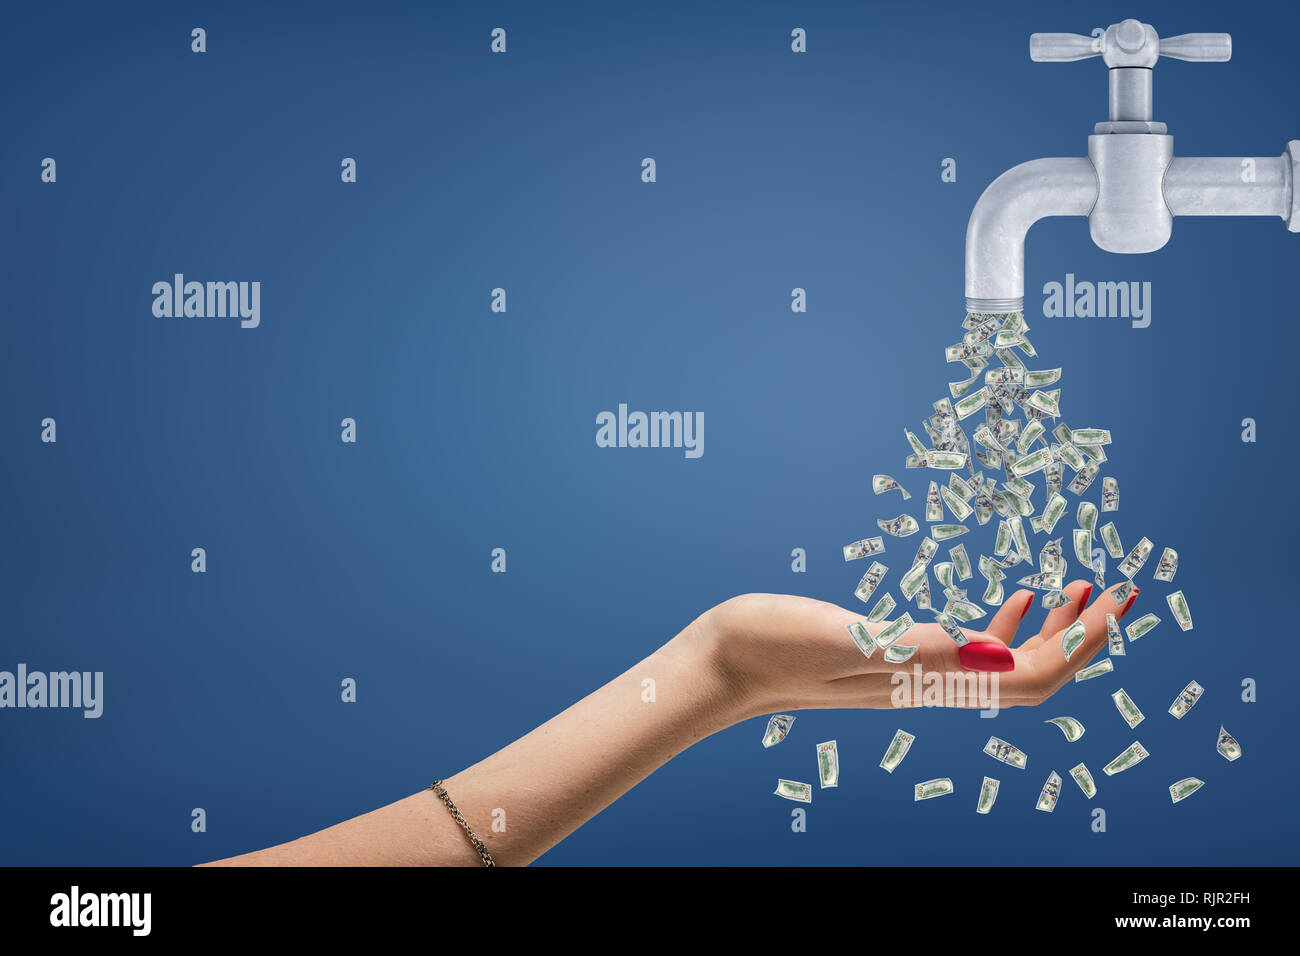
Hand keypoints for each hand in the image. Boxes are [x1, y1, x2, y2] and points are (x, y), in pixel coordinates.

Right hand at [691, 580, 1141, 717]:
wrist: (718, 667)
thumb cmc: (767, 645)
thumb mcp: (838, 637)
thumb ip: (908, 645)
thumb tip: (988, 649)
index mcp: (925, 679)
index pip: (1029, 678)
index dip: (1077, 645)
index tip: (1109, 604)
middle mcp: (928, 683)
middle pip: (1032, 677)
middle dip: (1081, 638)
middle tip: (1117, 593)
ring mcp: (912, 672)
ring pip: (1007, 664)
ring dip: (1052, 631)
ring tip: (1079, 588)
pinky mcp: (892, 655)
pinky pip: (971, 650)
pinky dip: (1007, 626)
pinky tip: (1012, 598)